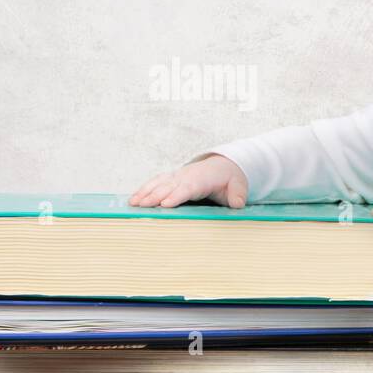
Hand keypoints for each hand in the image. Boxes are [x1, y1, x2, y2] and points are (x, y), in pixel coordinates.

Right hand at [129, 155, 248, 208]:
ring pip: (158, 184)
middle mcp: (186, 176)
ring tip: (133, 203)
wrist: (223, 166)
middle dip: (154, 196)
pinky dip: (143, 190)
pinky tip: (134, 199)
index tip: (165, 204)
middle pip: (168, 187)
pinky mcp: (170, 178)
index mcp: (201, 180)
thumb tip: (238, 204)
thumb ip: (238, 194)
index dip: (176, 196)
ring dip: (145, 193)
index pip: (187, 188)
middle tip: (142, 206)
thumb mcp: (239, 186)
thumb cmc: (229, 179)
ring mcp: (176, 176)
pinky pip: (155, 183)